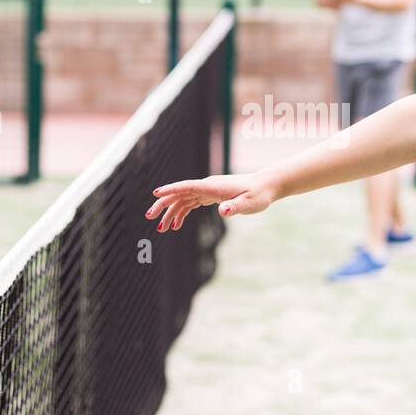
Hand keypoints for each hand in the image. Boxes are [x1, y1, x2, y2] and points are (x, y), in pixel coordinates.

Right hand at [145, 172, 277, 231]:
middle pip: (179, 194)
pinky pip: (191, 203)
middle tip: (149, 217)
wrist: (266, 186)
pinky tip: (176, 225)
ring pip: (183, 200)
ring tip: (161, 228)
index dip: (171, 190)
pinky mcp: (211, 196)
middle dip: (163, 205)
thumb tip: (222, 211)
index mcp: (212, 187)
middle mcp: (207, 187)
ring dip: (171, 212)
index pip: (187, 187)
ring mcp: (208, 191)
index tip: (155, 194)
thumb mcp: (249, 203)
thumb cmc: (258, 195)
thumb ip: (234, 207)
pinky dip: (181, 212)